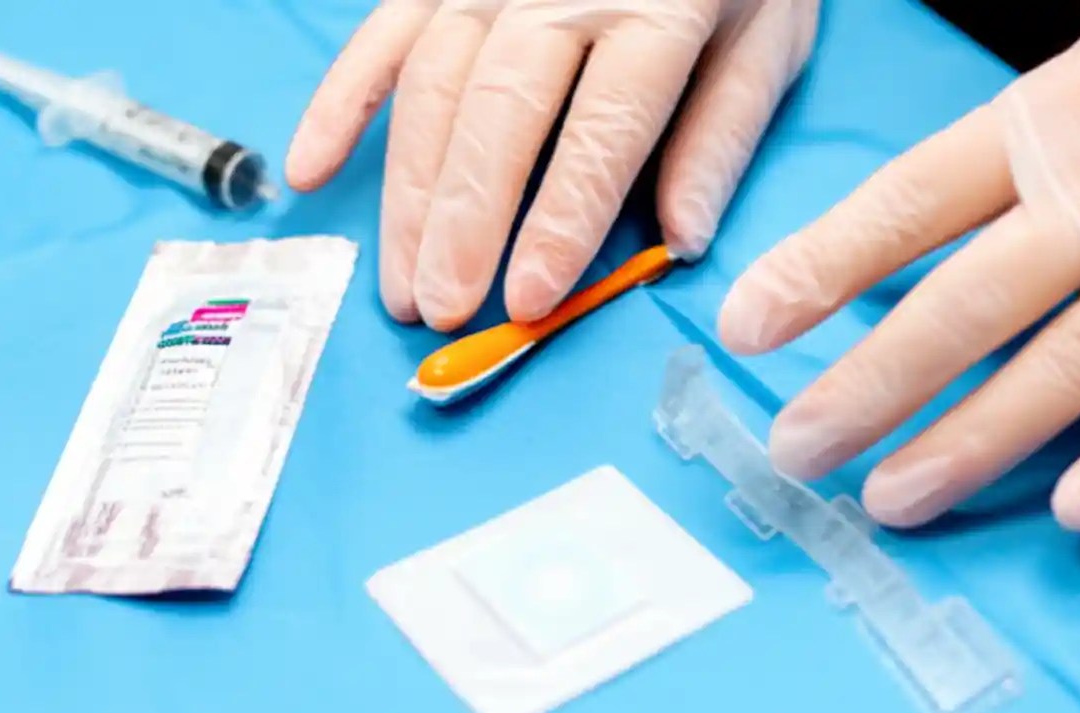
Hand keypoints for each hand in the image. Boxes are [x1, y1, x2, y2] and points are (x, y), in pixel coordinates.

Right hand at [288, 0, 818, 329]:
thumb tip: (683, 238)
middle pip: (497, 116)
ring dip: (408, 194)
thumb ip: (722, 134)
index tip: (529, 299)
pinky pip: (381, 38)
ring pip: (431, 89)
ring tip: (400, 286)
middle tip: (441, 314)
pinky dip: (341, 102)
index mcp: (655, 5)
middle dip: (463, 225)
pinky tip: (312, 170)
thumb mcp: (768, 34)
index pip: (599, 133)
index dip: (561, 222)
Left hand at [719, 0, 1079, 531]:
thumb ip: (1002, 143)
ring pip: (1064, 366)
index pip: (908, 204)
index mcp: (1045, 126)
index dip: (819, 268)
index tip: (746, 324)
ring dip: (971, 441)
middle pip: (965, 305)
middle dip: (871, 384)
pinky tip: (1076, 507)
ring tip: (892, 497)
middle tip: (799, 447)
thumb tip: (892, 217)